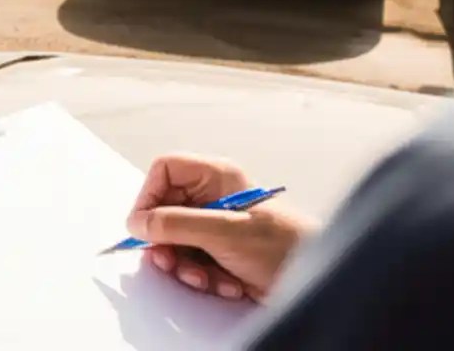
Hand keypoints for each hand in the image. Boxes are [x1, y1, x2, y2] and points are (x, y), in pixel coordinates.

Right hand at [126, 154, 318, 302]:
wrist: (313, 278)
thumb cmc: (286, 245)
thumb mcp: (223, 232)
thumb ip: (176, 224)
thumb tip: (140, 222)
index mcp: (216, 177)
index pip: (165, 171)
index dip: (149, 196)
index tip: (144, 226)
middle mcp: (213, 196)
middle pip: (164, 210)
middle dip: (166, 240)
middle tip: (169, 259)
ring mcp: (215, 225)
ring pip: (175, 240)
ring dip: (185, 264)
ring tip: (204, 276)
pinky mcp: (219, 251)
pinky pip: (191, 260)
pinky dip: (201, 275)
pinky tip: (223, 282)